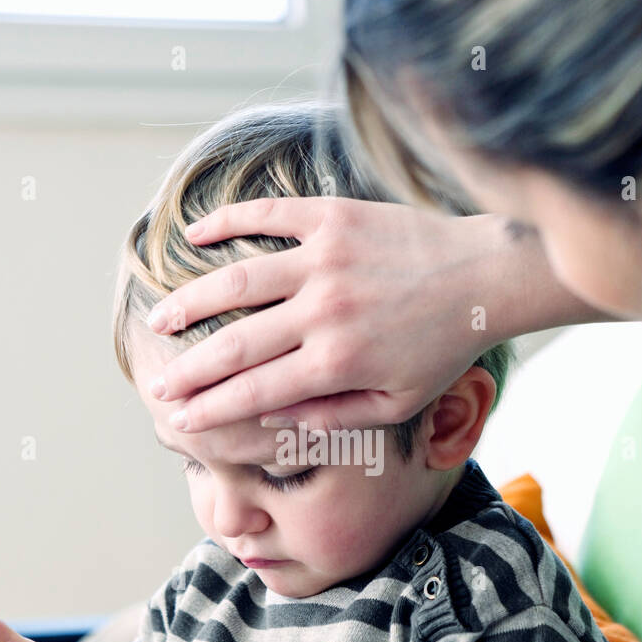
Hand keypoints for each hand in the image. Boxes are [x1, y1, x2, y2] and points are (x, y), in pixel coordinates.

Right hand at [145, 198, 535, 431]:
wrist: (484, 276)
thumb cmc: (441, 348)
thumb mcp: (399, 404)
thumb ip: (336, 417)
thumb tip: (276, 424)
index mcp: (338, 362)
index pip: (255, 392)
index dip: (210, 409)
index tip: (179, 418)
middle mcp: (325, 311)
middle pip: (235, 344)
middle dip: (188, 368)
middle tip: (158, 384)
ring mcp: (326, 259)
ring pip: (237, 281)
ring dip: (190, 301)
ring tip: (159, 318)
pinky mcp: (333, 217)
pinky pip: (266, 216)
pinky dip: (225, 224)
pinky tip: (194, 238)